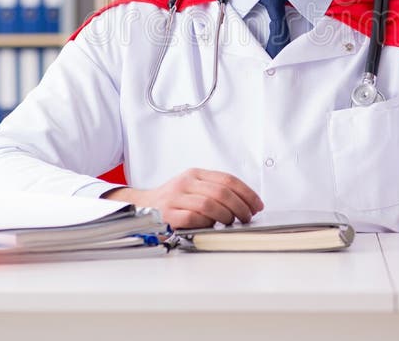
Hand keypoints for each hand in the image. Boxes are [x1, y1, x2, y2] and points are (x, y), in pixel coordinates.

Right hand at [104, 168, 263, 228]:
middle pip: (221, 192)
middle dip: (241, 206)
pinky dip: (207, 222)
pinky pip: (194, 217)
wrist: (141, 206)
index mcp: (195, 174)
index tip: (257, 204)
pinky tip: (212, 225)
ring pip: (210, 204)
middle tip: (247, 217)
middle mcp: (185, 182)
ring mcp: (175, 197)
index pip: (227, 179)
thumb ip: (214, 190)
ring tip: (231, 222)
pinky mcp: (168, 214)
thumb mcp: (192, 187)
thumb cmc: (173, 200)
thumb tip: (245, 203)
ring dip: (226, 215)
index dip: (246, 192)